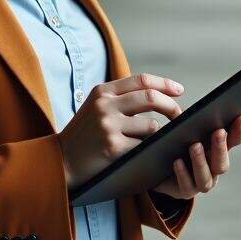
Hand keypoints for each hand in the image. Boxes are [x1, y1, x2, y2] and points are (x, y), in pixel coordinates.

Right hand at [56, 73, 185, 189]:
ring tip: (157, 140)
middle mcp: (105, 105)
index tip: (179, 90)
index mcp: (103, 91)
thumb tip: (159, 94)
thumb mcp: (96, 106)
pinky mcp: (112, 147)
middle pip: (151, 97)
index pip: (142, 80)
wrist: (61, 160)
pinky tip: (149, 152)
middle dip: (171, 107)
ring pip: (151, 125)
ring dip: (159, 134)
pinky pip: (143, 145)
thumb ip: (120, 97)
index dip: (164, 84)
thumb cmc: (84, 134)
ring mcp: (108, 125)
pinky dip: (150, 149)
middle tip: (179, 116)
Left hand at [150, 114, 240, 199]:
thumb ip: (191, 122)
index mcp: (217, 151)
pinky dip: (182, 173)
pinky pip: (186, 186)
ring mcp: (201, 182)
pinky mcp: (185, 192)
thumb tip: (196, 109)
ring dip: (201, 162)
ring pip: (206, 178)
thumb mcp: (184, 130)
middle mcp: (213, 169)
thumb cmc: (175, 145)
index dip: (239, 131)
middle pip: (222, 163)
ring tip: (194, 146)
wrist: (159, 169)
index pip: (233, 142)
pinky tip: (177, 162)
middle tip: (219, 131)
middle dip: (220, 147)